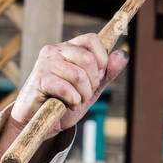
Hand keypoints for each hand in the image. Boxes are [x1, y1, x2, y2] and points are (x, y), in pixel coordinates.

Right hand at [0, 34, 127, 162]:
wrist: (39, 123)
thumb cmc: (62, 104)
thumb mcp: (90, 90)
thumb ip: (106, 74)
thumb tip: (123, 54)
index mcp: (68, 48)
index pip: (92, 39)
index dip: (101, 61)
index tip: (96, 78)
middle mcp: (55, 50)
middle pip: (89, 60)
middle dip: (92, 84)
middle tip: (82, 95)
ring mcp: (45, 63)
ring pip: (79, 76)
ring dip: (82, 96)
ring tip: (73, 102)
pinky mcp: (39, 79)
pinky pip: (67, 89)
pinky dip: (72, 102)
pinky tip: (65, 106)